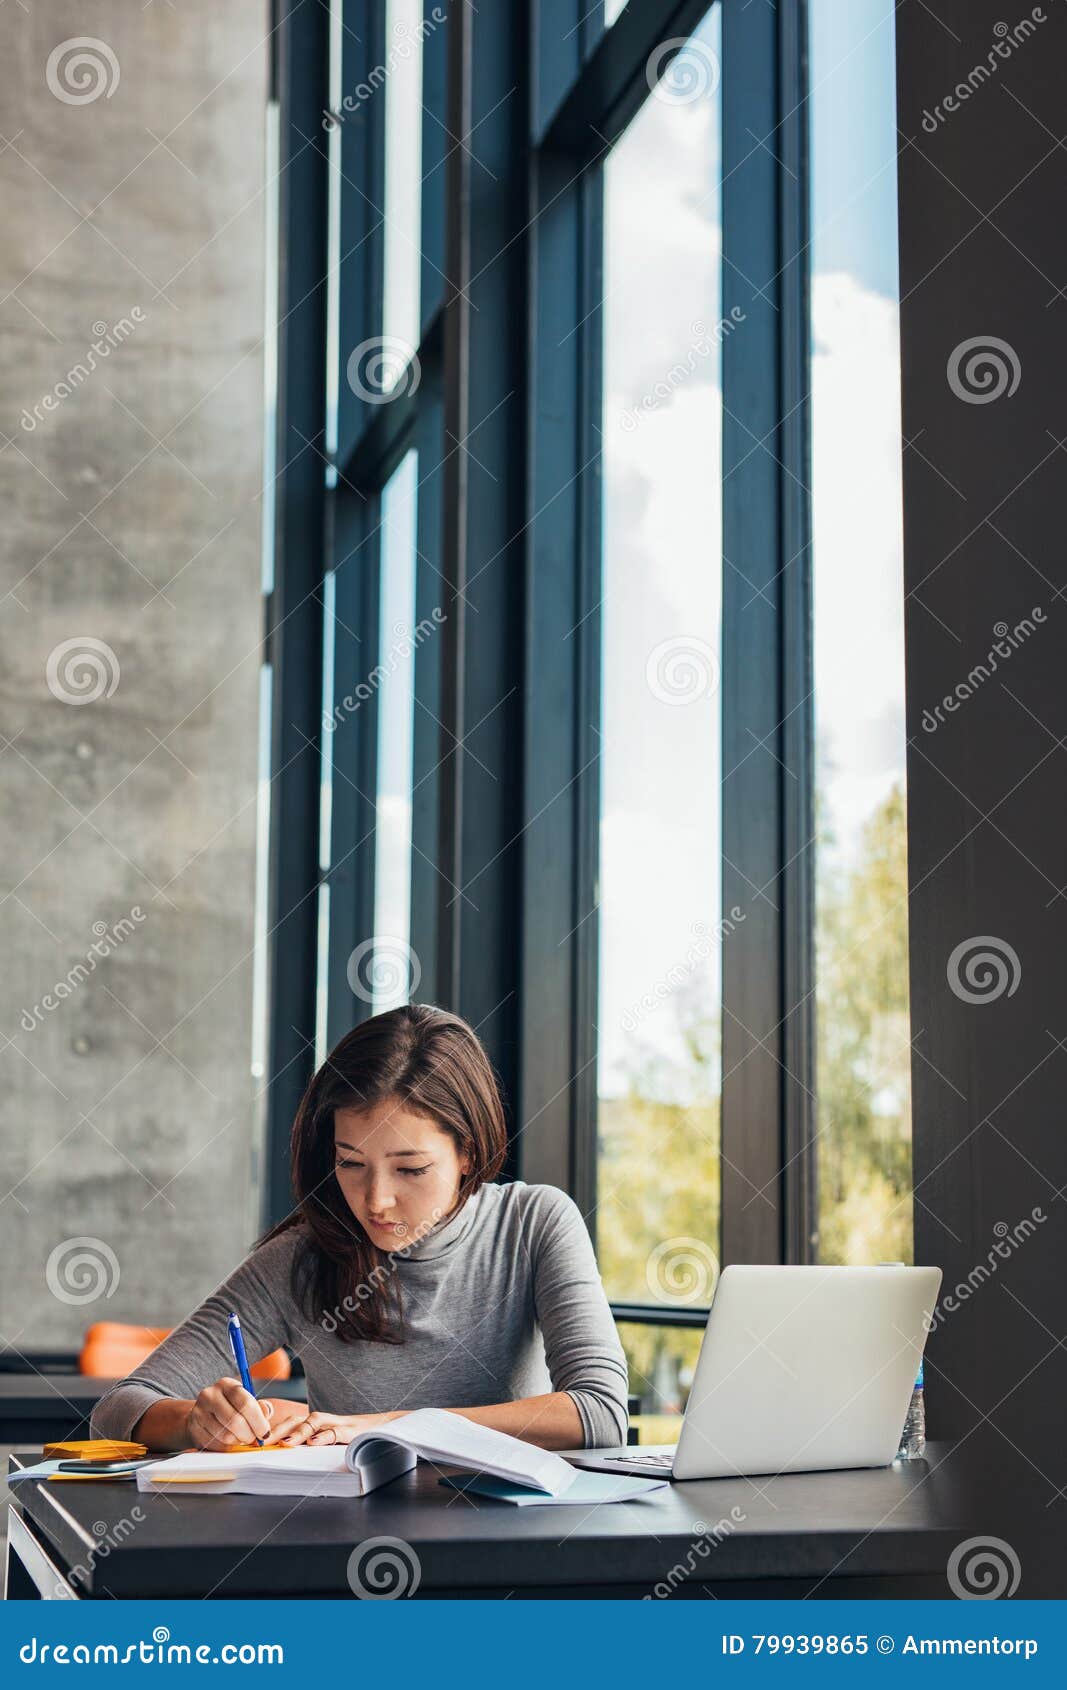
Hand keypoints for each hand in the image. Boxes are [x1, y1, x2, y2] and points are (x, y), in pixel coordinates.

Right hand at [185, 1378, 302, 1449]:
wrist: (203, 1413)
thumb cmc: (230, 1407)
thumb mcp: (245, 1401)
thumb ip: (260, 1407)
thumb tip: (266, 1413)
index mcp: (226, 1384)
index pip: (245, 1402)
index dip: (258, 1421)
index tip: (265, 1432)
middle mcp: (210, 1395)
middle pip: (235, 1421)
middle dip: (249, 1434)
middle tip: (254, 1438)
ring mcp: (199, 1412)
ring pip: (226, 1436)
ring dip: (238, 1441)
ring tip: (241, 1437)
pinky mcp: (194, 1429)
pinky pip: (216, 1445)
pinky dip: (227, 1447)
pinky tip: (229, 1441)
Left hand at [274, 1409, 404, 1446]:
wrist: (386, 1428)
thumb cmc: (353, 1440)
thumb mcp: (328, 1444)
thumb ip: (310, 1447)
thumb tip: (283, 1457)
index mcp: (315, 1425)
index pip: (289, 1423)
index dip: (272, 1430)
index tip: (255, 1443)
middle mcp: (324, 1421)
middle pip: (296, 1419)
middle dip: (278, 1430)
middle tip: (262, 1442)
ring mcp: (338, 1424)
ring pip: (314, 1422)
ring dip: (298, 1431)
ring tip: (286, 1443)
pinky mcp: (353, 1431)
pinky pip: (337, 1431)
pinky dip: (325, 1436)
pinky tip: (314, 1443)